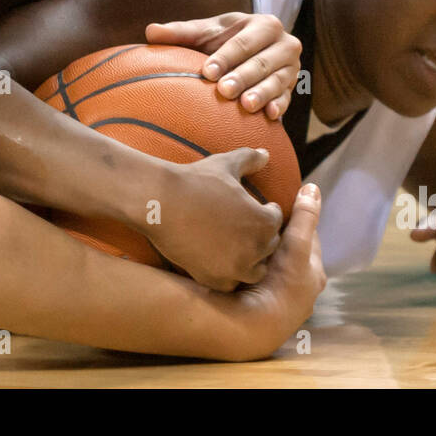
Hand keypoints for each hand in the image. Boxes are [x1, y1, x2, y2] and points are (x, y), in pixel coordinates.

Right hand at [138, 147, 283, 291]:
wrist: (160, 202)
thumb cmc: (195, 180)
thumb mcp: (226, 164)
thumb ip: (251, 158)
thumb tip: (266, 153)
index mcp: (263, 221)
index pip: (276, 221)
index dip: (265, 212)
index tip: (253, 209)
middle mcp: (254, 248)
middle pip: (268, 247)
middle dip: (260, 236)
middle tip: (244, 228)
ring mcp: (234, 267)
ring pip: (254, 270)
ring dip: (249, 260)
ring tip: (235, 248)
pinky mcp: (213, 279)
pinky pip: (231, 283)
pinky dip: (228, 274)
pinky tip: (218, 261)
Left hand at [145, 12, 300, 118]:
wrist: (252, 52)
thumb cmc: (224, 41)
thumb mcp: (206, 33)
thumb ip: (180, 32)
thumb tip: (150, 31)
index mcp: (263, 25)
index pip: (243, 42)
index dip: (225, 56)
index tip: (207, 72)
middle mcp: (284, 44)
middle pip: (262, 62)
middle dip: (243, 76)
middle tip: (224, 91)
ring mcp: (291, 68)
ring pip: (277, 81)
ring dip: (262, 93)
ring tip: (245, 105)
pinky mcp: (292, 88)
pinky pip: (288, 98)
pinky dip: (280, 106)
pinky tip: (270, 116)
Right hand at [225, 183, 326, 360]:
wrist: (250, 326)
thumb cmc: (279, 285)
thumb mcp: (296, 246)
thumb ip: (305, 218)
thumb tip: (313, 188)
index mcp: (314, 276)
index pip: (308, 239)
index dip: (296, 220)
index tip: (281, 205)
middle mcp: (300, 291)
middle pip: (289, 254)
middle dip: (277, 237)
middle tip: (260, 219)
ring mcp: (277, 300)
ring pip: (271, 266)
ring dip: (260, 252)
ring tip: (243, 233)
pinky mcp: (256, 306)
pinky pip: (253, 277)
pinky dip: (246, 265)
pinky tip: (233, 254)